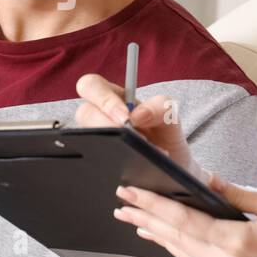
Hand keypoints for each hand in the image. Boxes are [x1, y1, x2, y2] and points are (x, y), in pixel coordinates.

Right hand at [74, 72, 208, 183]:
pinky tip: (130, 170)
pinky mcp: (97, 163)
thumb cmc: (166, 137)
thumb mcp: (170, 118)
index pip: (91, 86)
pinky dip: (110, 166)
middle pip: (83, 113)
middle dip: (106, 124)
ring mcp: (95, 142)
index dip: (103, 98)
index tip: (126, 117)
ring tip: (139, 156)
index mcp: (113, 99)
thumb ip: (161, 108)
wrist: (173, 169)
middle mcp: (99, 119)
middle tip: (130, 137)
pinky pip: (91, 162)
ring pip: (84, 139)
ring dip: (110, 146)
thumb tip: (137, 115)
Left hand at [112, 173, 256, 256]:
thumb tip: (204, 180)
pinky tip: (168, 241)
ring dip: (159, 237)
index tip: (129, 194)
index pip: (182, 222)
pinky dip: (179, 251)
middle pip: (176, 241)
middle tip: (121, 205)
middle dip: (146, 220)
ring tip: (136, 221)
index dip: (152, 207)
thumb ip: (233, 194)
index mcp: (237, 244)